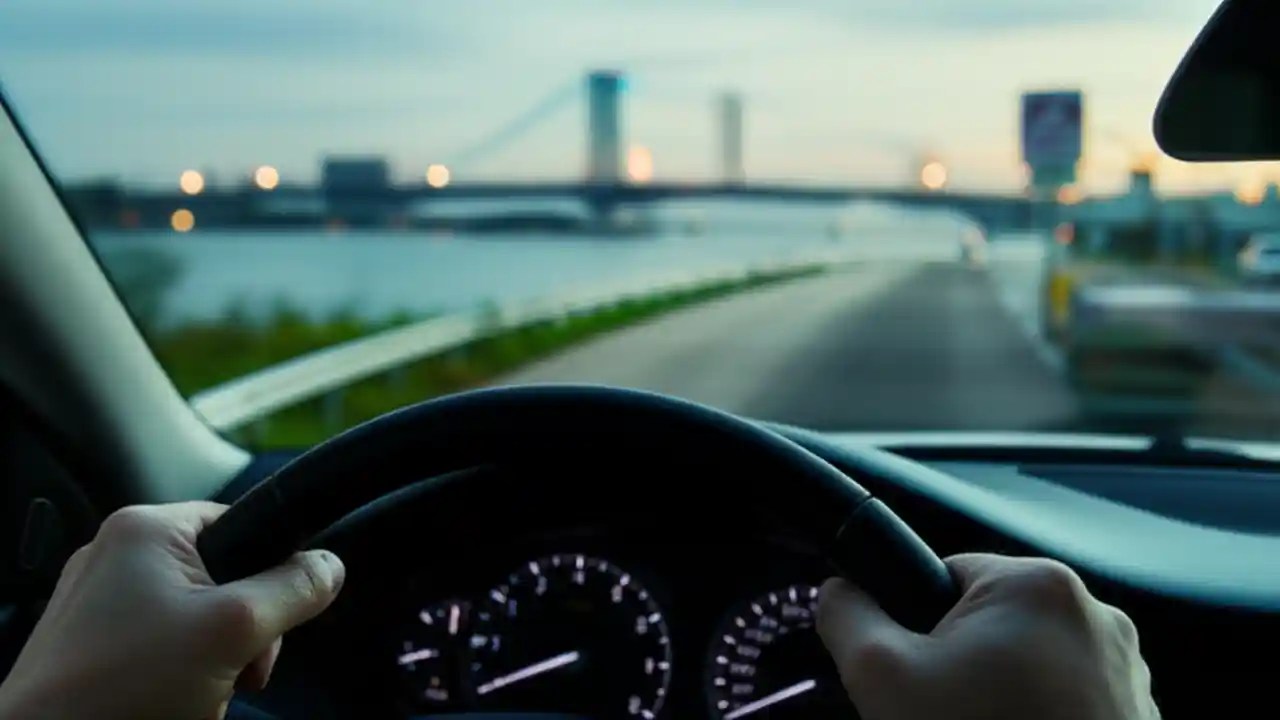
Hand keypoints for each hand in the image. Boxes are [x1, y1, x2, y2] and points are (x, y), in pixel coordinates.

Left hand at [0, 502, 344, 719]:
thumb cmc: (122, 691)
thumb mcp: (234, 631)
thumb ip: (293, 589)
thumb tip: (331, 566)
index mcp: (146, 528)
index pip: (243, 523)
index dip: (269, 573)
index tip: (267, 619)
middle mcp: (118, 554)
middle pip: (225, 577)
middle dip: (242, 632)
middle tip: (234, 669)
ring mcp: (100, 602)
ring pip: (198, 618)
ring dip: (216, 660)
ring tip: (198, 693)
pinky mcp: (94, 645)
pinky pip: (165, 647)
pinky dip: (182, 676)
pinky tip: (175, 702)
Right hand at [817, 553, 1158, 719]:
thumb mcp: (879, 675)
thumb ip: (847, 615)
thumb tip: (839, 592)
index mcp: (1037, 584)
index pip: (946, 575)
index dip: (917, 626)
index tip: (920, 674)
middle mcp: (1095, 614)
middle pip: (989, 622)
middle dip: (961, 665)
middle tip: (947, 713)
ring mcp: (1125, 668)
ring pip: (1028, 663)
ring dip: (1000, 694)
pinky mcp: (1135, 714)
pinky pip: (1067, 699)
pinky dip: (1037, 717)